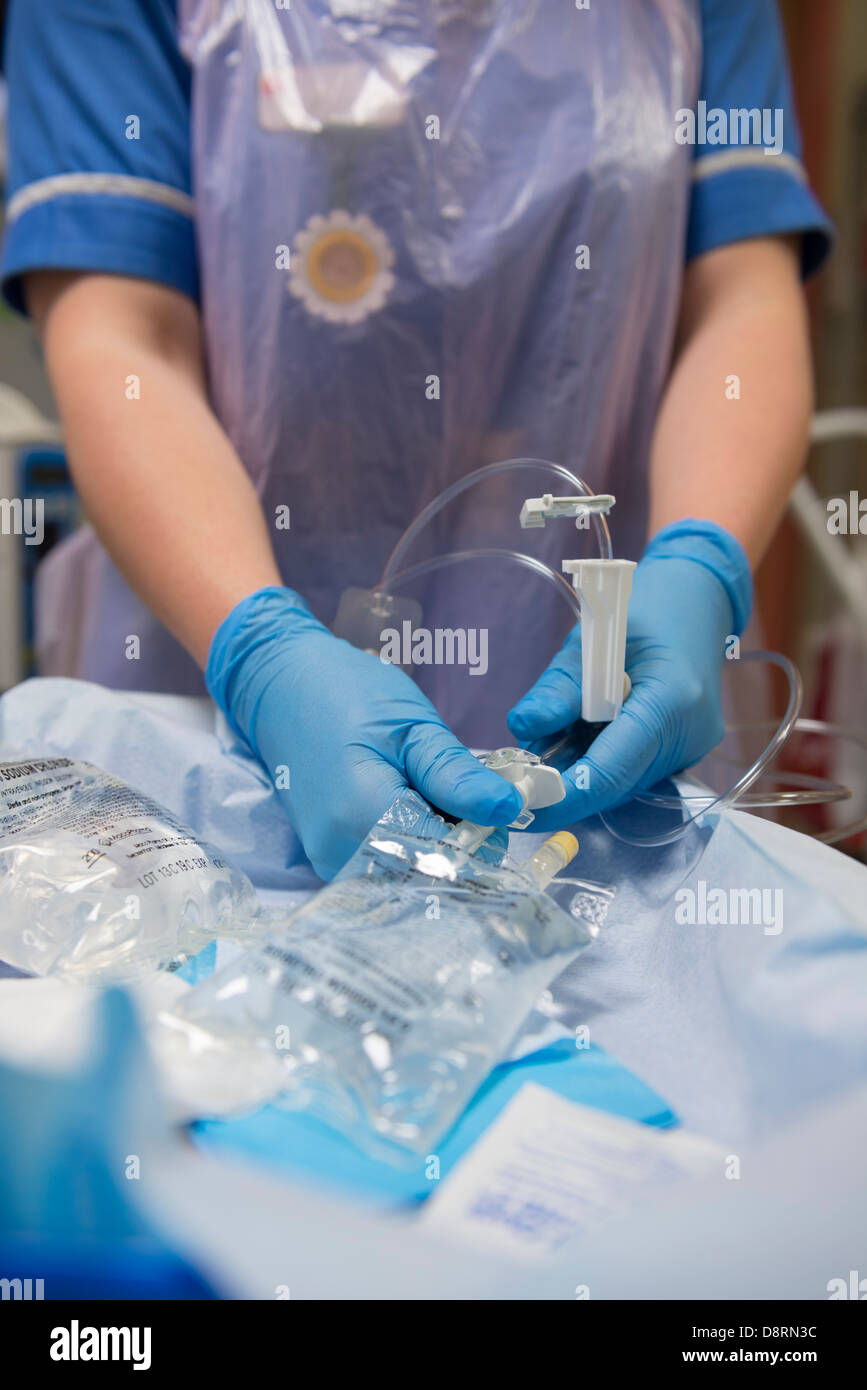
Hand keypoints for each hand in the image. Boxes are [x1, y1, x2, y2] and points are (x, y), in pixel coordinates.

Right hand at [206, 587, 521, 878]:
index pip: (450, 860)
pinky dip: (412, 842)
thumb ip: (458, 776)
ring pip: (412, 874)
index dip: (484, 835)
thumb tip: (511, 810)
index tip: (495, 801)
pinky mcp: (330, 859)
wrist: (282, 687)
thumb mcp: (413, 728)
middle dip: (462, 840)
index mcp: (365, 820)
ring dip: (437, 842)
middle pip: (430, 874)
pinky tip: (412, 804)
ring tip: (430, 790)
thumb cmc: (347, 695)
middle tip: (462, 788)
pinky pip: (388, 867)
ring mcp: (330, 862)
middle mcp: (342, 856)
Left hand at [507, 521, 751, 827]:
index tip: (522, 804)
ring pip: (622, 782)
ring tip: (543, 751)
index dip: (564, 795)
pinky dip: (600, 761)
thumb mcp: (593, 639)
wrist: (696, 603)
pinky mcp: (684, 752)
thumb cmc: (644, 614)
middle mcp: (688, 736)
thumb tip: (522, 726)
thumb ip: (560, 687)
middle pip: (616, 783)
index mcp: (671, 702)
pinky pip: (634, 770)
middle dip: (564, 788)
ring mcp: (691, 748)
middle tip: (517, 781)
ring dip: (580, 773)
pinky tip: (577, 742)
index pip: (612, 769)